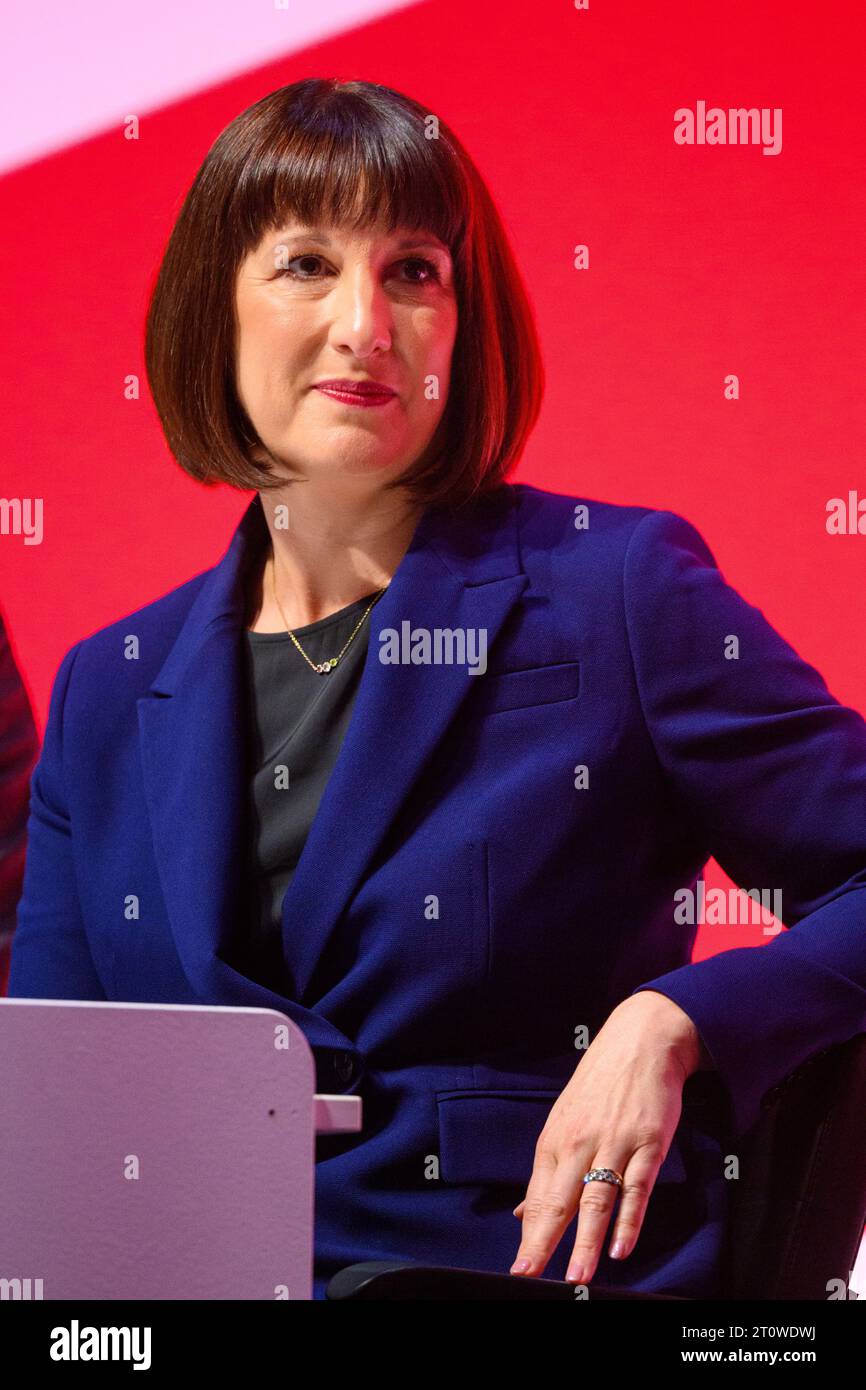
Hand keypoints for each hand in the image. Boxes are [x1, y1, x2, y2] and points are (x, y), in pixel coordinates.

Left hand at [510, 990, 706, 1285]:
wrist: (641, 1041)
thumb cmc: (600, 1084)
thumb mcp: (565, 1121)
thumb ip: (548, 1172)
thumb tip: (523, 1213)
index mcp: (555, 1141)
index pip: (538, 1197)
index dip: (530, 1235)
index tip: (521, 1268)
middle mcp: (579, 1144)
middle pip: (559, 1201)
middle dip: (545, 1243)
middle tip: (531, 1275)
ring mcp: (614, 1144)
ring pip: (597, 1200)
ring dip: (587, 1241)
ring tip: (579, 1276)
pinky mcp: (648, 1144)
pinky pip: (637, 1188)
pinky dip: (630, 1220)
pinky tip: (622, 1247)